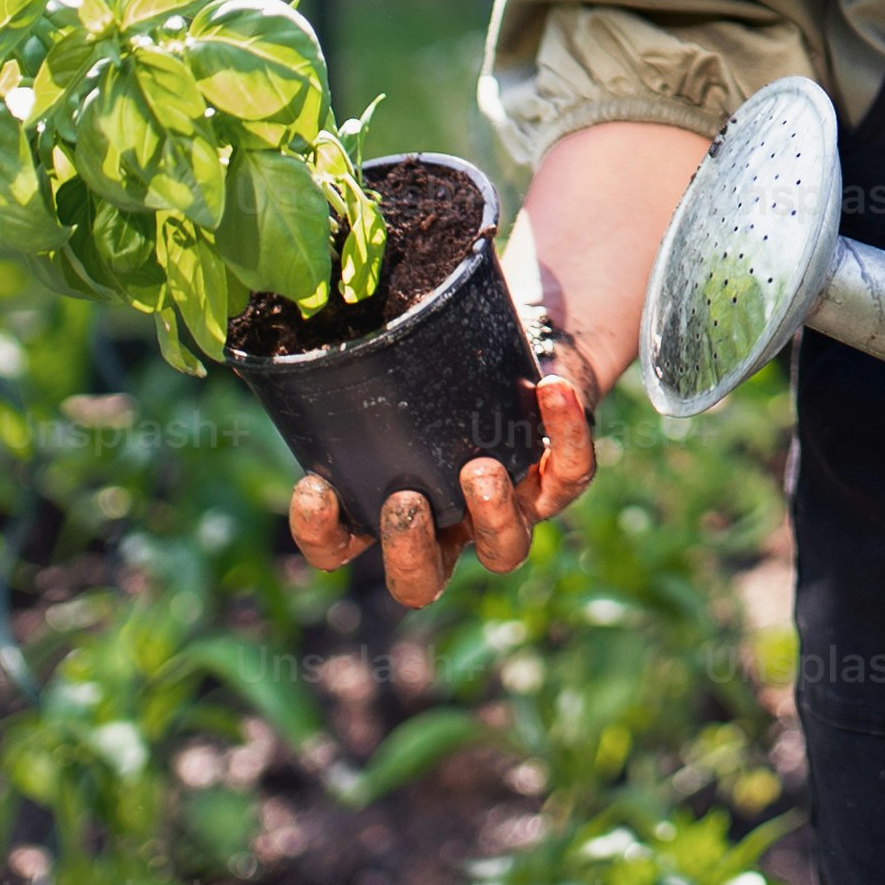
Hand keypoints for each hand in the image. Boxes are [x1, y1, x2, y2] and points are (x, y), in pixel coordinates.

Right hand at [285, 337, 599, 606]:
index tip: (317, 486)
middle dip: (411, 550)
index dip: (322, 536)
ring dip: (492, 514)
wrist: (527, 351)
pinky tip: (551, 389)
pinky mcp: (561, 481)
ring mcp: (508, 513)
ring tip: (480, 468)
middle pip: (423, 582)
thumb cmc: (448, 365)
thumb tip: (313, 303)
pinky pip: (572, 470)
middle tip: (405, 501)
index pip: (340, 548)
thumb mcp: (403, 363)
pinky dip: (566, 432)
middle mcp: (448, 527)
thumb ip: (365, 354)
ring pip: (504, 550)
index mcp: (390, 509)